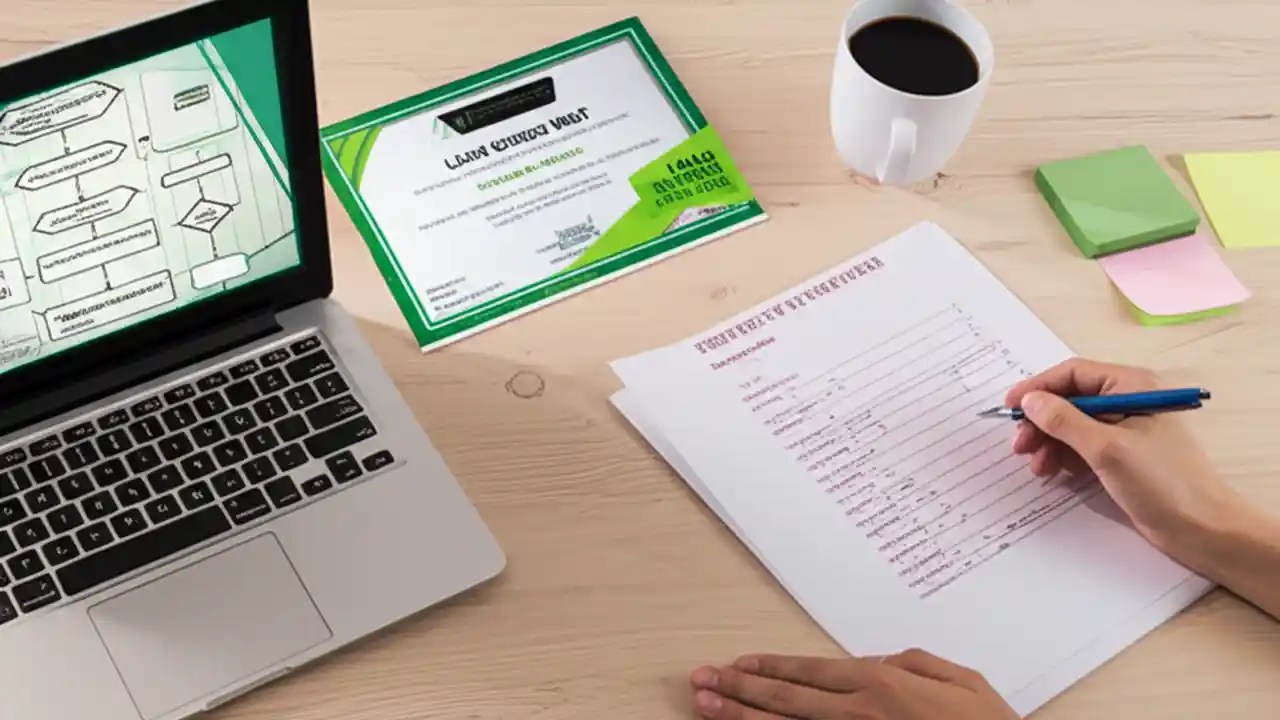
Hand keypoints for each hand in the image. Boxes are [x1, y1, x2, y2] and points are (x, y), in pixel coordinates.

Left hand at [688, 650, 1017, 719]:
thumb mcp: (961, 681)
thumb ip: (915, 663)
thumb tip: (878, 660)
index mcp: (882, 684)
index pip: (808, 672)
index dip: (768, 667)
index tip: (735, 665)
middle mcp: (860, 713)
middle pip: (785, 699)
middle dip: (738, 689)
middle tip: (700, 682)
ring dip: (742, 719)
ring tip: (706, 708)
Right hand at [1005, 358, 1244, 561]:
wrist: (1202, 529)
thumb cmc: (1162, 482)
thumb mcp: (1106, 448)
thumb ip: (1064, 420)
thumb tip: (1030, 401)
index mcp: (1132, 386)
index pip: (1074, 374)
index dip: (1038, 388)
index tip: (1009, 407)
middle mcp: (1128, 401)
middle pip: (1070, 400)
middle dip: (1041, 422)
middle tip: (1019, 446)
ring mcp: (1126, 430)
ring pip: (1073, 426)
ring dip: (1049, 443)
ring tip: (1036, 467)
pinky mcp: (1123, 456)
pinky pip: (1083, 447)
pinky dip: (1063, 457)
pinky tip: (1052, 472)